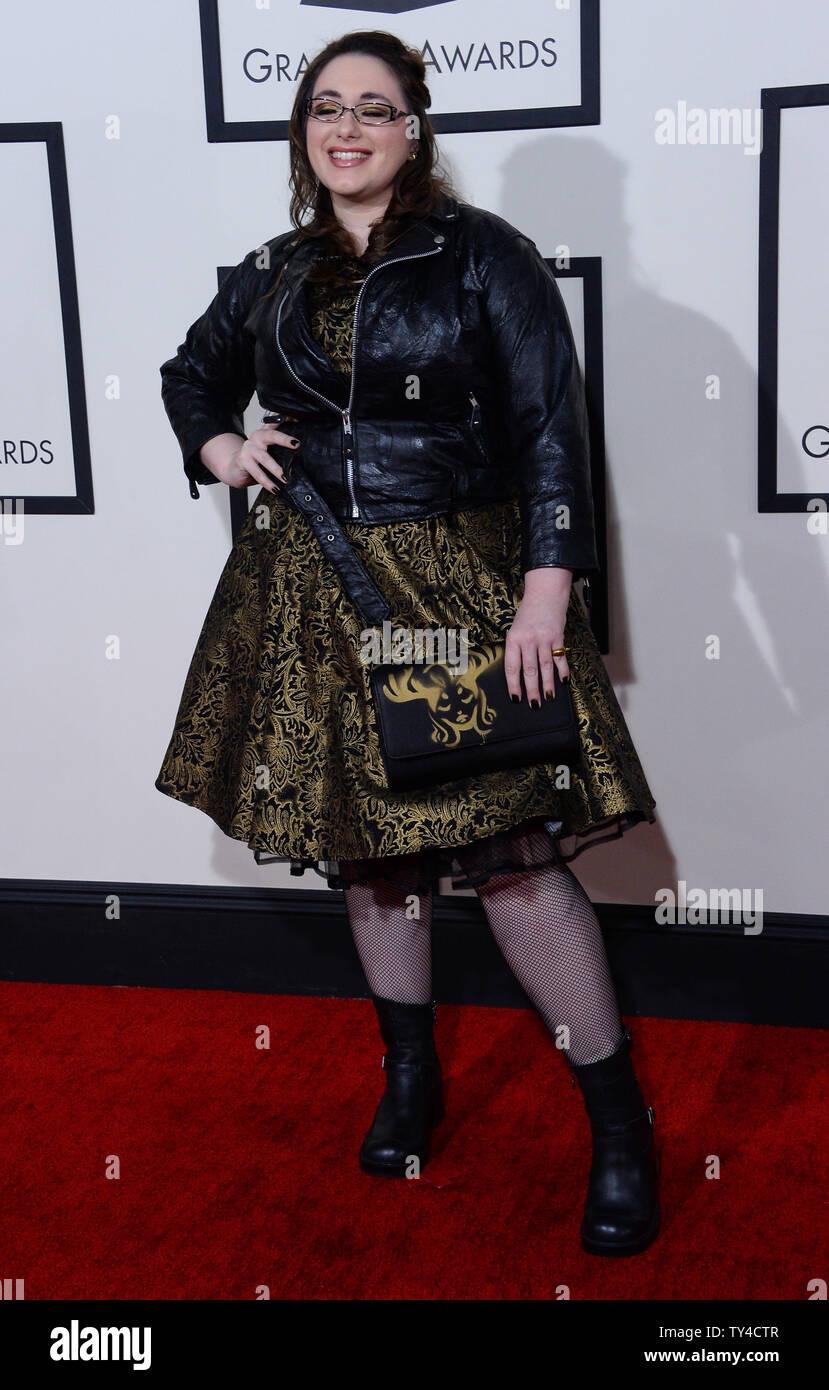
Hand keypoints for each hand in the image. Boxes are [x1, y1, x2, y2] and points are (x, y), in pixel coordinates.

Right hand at [218, 416, 301, 491]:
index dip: (286, 418)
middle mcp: (256, 437)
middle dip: (284, 439)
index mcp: (265, 432)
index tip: (296, 419)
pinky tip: (275, 489)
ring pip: (265, 458)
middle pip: (271, 435)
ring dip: (276, 469)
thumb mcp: (268, 449)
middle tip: (296, 445)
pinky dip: (267, 482)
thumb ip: (280, 446)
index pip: (276, 422)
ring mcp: (249, 448)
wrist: (235, 467)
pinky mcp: (243, 461)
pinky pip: (257, 473)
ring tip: (286, 478)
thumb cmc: (256, 459)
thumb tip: (299, 449)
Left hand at [504, 567, 572, 704]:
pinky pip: (560, 657)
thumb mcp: (515, 630)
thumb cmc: (527, 615)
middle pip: (530, 670)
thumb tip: (519, 675)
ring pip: (545, 666)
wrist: (545, 594)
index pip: (512, 667)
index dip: (514, 684)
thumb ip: (517, 650)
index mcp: (513, 639)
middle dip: (532, 690)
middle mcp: (528, 640)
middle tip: (534, 705)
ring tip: (549, 698)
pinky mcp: (558, 636)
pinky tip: (563, 681)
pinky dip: (562, 670)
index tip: (516, 698)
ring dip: (548, 684)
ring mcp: (544, 638)